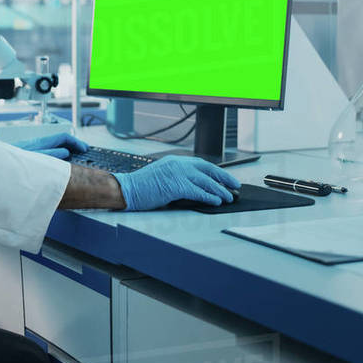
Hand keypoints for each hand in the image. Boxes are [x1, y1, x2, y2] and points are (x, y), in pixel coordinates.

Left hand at [15, 133, 88, 159]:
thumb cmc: (7, 164)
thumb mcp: (34, 160)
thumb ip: (50, 156)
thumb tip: (65, 152)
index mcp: (39, 143)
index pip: (63, 137)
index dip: (76, 142)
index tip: (84, 149)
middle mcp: (35, 144)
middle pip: (59, 140)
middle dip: (73, 145)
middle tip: (82, 151)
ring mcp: (31, 150)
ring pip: (52, 147)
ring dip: (64, 150)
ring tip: (73, 158)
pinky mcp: (26, 157)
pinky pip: (45, 154)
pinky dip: (54, 157)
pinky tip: (55, 166)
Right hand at [114, 156, 239, 210]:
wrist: (127, 189)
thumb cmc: (142, 187)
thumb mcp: (164, 177)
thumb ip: (180, 179)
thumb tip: (197, 189)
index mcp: (176, 161)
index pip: (202, 164)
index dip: (217, 172)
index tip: (227, 178)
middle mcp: (179, 164)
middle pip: (208, 170)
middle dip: (224, 179)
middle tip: (235, 186)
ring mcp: (177, 173)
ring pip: (205, 181)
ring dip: (219, 190)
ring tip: (228, 197)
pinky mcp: (175, 185)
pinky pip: (197, 191)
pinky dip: (209, 196)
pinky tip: (216, 201)